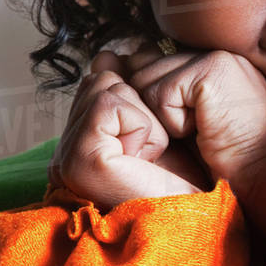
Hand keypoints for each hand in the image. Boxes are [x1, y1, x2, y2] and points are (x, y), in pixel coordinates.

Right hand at [48, 57, 207, 209]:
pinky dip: (141, 125)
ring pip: (106, 85)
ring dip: (144, 118)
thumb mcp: (157, 122)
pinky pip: (110, 103)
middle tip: (152, 151)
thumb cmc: (184, 174)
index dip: (133, 91)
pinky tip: (145, 158)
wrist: (201, 211)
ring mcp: (66, 157)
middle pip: (100, 78)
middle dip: (140, 106)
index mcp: (79, 142)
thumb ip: (129, 87)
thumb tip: (107, 54)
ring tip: (149, 156)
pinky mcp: (79, 159)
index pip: (97, 79)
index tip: (150, 131)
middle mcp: (64, 151)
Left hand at [75, 41, 265, 241]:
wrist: (261, 181)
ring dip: (162, 119)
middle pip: (140, 69)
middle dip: (149, 111)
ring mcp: (214, 58)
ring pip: (146, 80)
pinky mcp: (213, 70)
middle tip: (187, 134)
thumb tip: (105, 60)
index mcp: (206, 64)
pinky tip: (202, 131)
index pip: (147, 61)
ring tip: (198, 134)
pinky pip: (162, 93)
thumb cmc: (222, 164)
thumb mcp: (180, 125)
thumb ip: (151, 91)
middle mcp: (212, 54)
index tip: (169, 130)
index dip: (145, 98)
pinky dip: (174, 121)